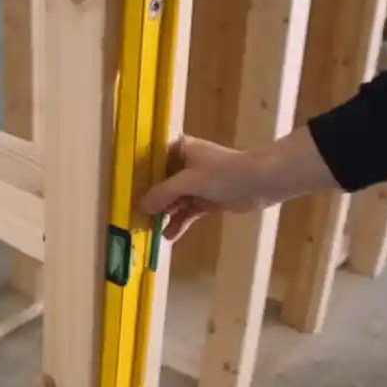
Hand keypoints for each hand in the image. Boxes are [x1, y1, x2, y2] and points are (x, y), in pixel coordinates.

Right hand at [140, 127, 337, 239]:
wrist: (261, 183)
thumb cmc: (224, 173)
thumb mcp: (188, 181)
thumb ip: (163, 194)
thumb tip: (141, 206)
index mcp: (179, 149)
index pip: (152, 159)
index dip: (138, 175)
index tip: (124, 191)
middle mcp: (185, 164)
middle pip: (160, 182)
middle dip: (149, 200)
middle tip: (133, 216)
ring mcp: (197, 183)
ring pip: (173, 199)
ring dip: (164, 214)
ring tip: (149, 229)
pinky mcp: (207, 199)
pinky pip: (187, 211)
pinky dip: (179, 222)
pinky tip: (169, 236)